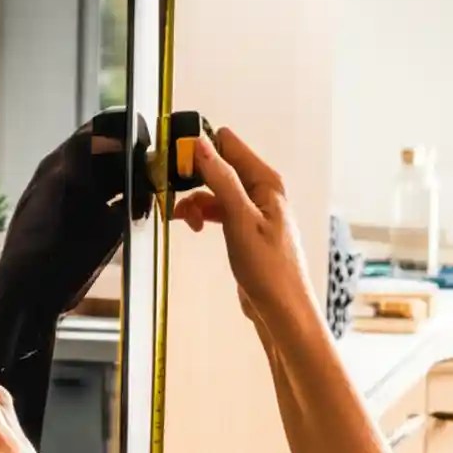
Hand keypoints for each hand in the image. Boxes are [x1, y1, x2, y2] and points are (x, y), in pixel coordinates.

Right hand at [173, 129, 321, 340]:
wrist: (280, 308)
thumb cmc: (267, 266)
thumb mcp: (239, 218)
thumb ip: (220, 179)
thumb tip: (200, 144)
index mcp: (266, 181)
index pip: (228, 144)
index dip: (200, 149)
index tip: (174, 163)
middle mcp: (261, 190)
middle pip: (219, 166)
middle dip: (193, 177)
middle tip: (172, 194)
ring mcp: (252, 209)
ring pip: (213, 190)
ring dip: (194, 200)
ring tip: (184, 220)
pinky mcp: (244, 228)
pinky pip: (217, 209)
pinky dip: (202, 214)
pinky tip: (193, 226)